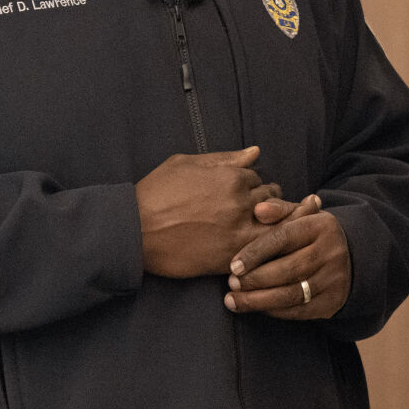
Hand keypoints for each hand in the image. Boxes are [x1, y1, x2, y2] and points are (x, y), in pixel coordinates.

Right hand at [136, 146, 279, 276]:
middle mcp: (240, 203)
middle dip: (265, 204)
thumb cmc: (155, 193)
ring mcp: (238, 232)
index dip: (252, 186)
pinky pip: (263, 251)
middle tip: (252, 212)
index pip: (259, 179)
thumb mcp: (186, 164)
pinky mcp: (232, 257)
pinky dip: (262, 249)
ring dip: (269, 226)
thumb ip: (225, 158)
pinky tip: (253, 249)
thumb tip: (255, 152)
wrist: (133, 231)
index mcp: (231, 178)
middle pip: (271, 200)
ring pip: (274, 226)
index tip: (243, 195)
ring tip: (255, 230)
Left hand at [225, 199, 349, 319]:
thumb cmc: (309, 236)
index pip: (284, 238)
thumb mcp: (299, 217)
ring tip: (232, 300)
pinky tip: (254, 307)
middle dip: (254, 279)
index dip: (256, 252)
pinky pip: (298, 311)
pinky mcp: (333, 301)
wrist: (347, 258)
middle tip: (232, 283)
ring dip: (258, 300)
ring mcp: (334, 279)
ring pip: (291, 294)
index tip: (233, 265)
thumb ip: (277, 211)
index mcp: (322, 226)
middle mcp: (332, 252)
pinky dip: (273, 311)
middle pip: (288, 269)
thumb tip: (258, 210)